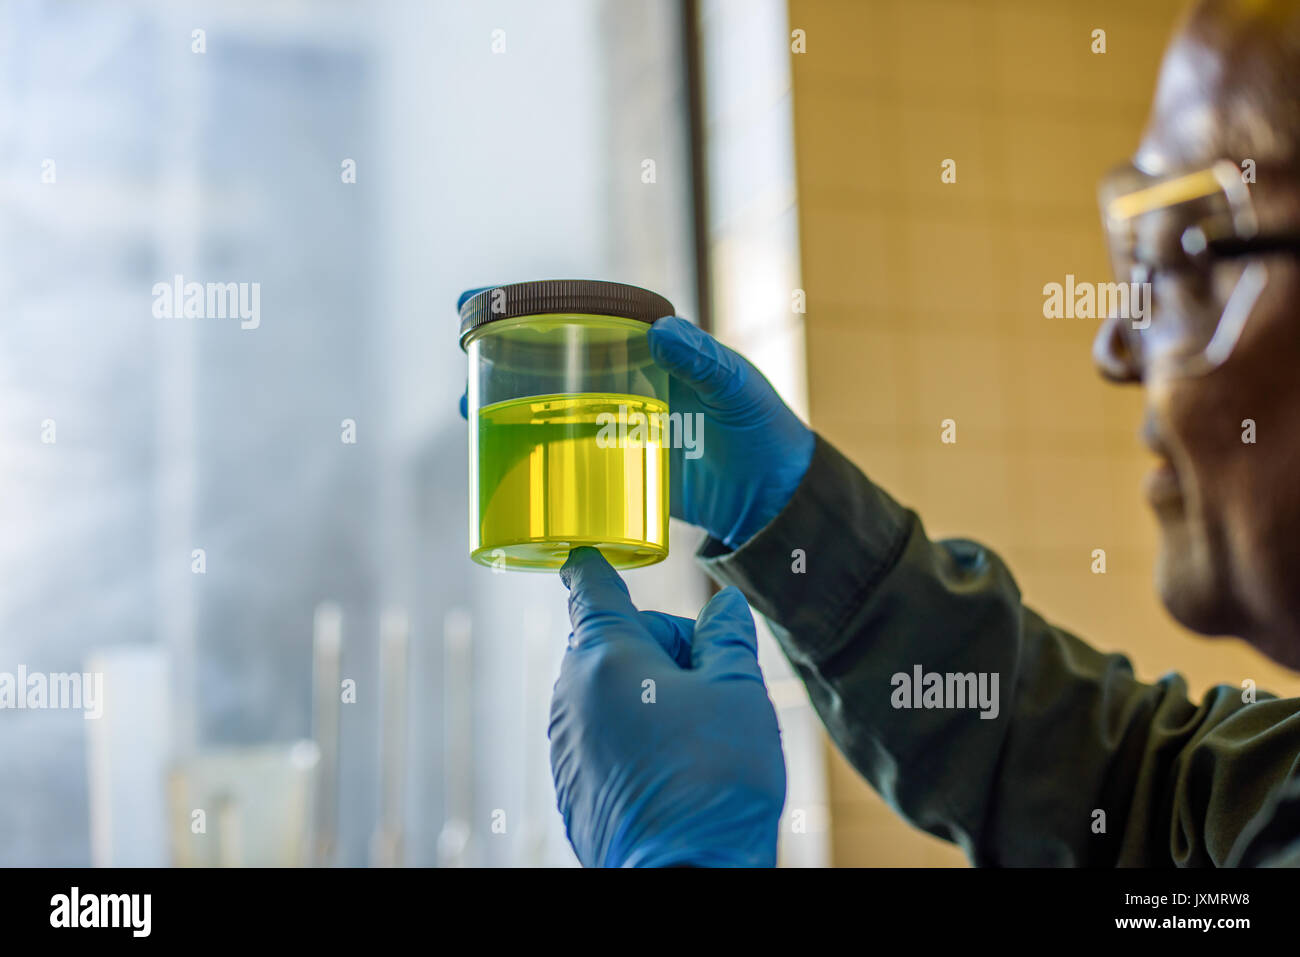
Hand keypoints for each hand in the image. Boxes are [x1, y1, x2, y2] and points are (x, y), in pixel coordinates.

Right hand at [454, 287, 812, 548]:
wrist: (777, 497)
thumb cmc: (764, 427)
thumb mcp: (739, 387)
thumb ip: (705, 359)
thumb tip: (662, 328)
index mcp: (648, 351)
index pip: (582, 317)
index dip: (529, 308)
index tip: (478, 300)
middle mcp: (624, 384)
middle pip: (552, 366)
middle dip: (504, 366)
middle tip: (467, 374)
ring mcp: (619, 428)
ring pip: (552, 413)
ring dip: (510, 413)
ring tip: (474, 417)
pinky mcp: (622, 472)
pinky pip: (572, 464)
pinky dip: (539, 465)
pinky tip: (509, 471)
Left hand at [549, 546, 785, 866]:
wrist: (684, 874)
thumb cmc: (715, 779)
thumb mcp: (740, 691)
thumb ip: (727, 637)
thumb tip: (724, 608)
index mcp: (607, 653)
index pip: (590, 584)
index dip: (597, 563)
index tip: (591, 551)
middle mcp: (571, 691)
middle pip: (613, 640)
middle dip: (659, 648)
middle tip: (709, 686)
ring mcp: (564, 740)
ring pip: (607, 689)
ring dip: (646, 693)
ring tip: (695, 735)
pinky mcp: (568, 780)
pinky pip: (599, 734)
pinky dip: (630, 735)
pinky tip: (671, 767)